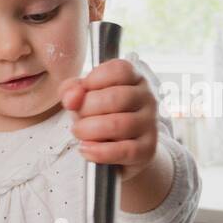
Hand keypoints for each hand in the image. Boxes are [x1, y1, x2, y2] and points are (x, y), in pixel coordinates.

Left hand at [59, 58, 158, 182]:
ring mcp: (150, 123)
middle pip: (115, 98)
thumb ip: (72, 90)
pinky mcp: (148, 148)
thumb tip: (72, 98)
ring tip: (79, 133)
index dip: (93, 80)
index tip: (81, 94)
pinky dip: (99, 151)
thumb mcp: (84, 97)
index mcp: (134, 78)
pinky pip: (125, 150)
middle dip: (86, 109)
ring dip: (89, 131)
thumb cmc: (102, 116)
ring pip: (118, 124)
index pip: (119, 70)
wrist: (121, 150)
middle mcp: (147, 97)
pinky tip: (87, 149)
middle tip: (78, 118)